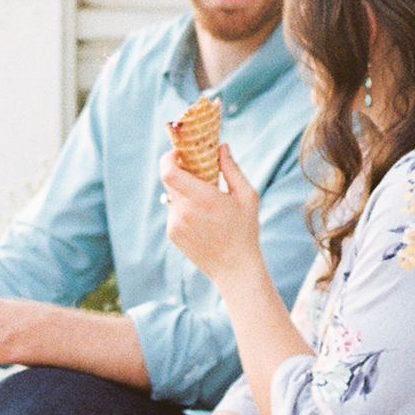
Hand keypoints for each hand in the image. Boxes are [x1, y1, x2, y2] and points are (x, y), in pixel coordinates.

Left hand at [161, 140, 263, 289]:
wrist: (235, 268)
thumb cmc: (245, 230)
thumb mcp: (246, 196)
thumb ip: (232, 169)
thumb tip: (222, 147)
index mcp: (202, 198)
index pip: (168, 172)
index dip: (168, 158)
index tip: (178, 153)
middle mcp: (184, 211)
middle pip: (170, 181)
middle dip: (180, 172)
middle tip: (195, 170)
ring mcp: (175, 224)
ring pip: (171, 196)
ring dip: (183, 192)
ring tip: (204, 200)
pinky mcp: (173, 234)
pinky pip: (173, 211)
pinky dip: (184, 208)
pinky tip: (202, 218)